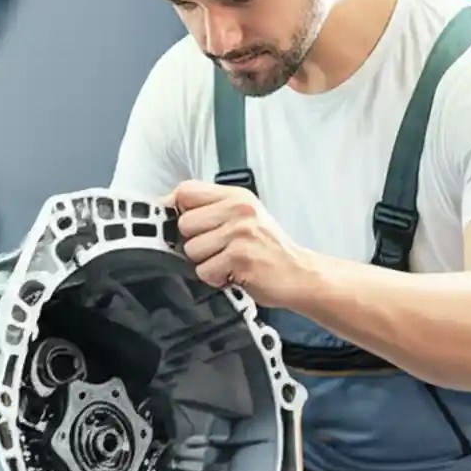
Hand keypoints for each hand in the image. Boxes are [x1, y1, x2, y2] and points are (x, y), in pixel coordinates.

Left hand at [161, 180, 315, 307]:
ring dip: (207, 263)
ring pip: (191, 250)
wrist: (300, 275)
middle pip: (184, 224)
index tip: (188, 225)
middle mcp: (239, 210)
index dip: (178, 210)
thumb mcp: (246, 216)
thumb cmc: (270, 249)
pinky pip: (204, 271)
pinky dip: (216, 279)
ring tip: (229, 262)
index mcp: (237, 196)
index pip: (186, 191)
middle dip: (196, 243)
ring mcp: (240, 233)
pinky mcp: (240, 258)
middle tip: (219, 250)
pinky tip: (234, 274)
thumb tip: (169, 205)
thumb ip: (213, 209)